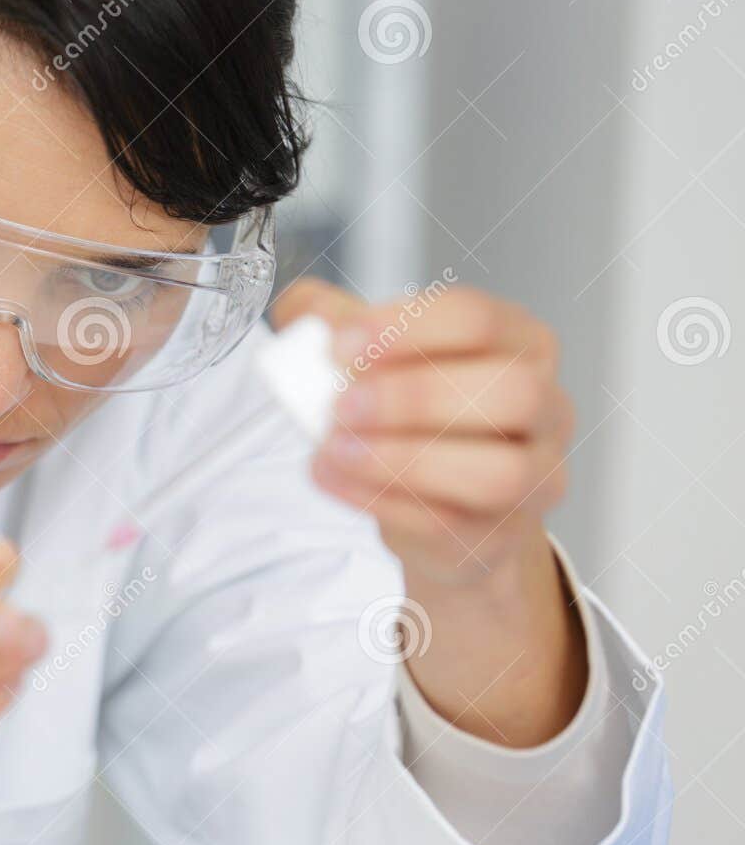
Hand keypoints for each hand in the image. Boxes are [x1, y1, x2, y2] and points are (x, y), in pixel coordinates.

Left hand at [270, 278, 585, 745]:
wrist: (448, 509)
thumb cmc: (422, 417)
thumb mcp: (381, 358)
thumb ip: (335, 321)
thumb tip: (297, 309)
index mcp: (520, 344)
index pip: (480, 320)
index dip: (406, 328)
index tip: (339, 345)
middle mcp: (545, 407)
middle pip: (511, 393)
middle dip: (416, 397)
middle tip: (342, 404)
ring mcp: (533, 477)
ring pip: (499, 472)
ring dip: (405, 458)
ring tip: (335, 447)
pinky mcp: (496, 535)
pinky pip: (449, 524)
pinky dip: (379, 499)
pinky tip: (332, 477)